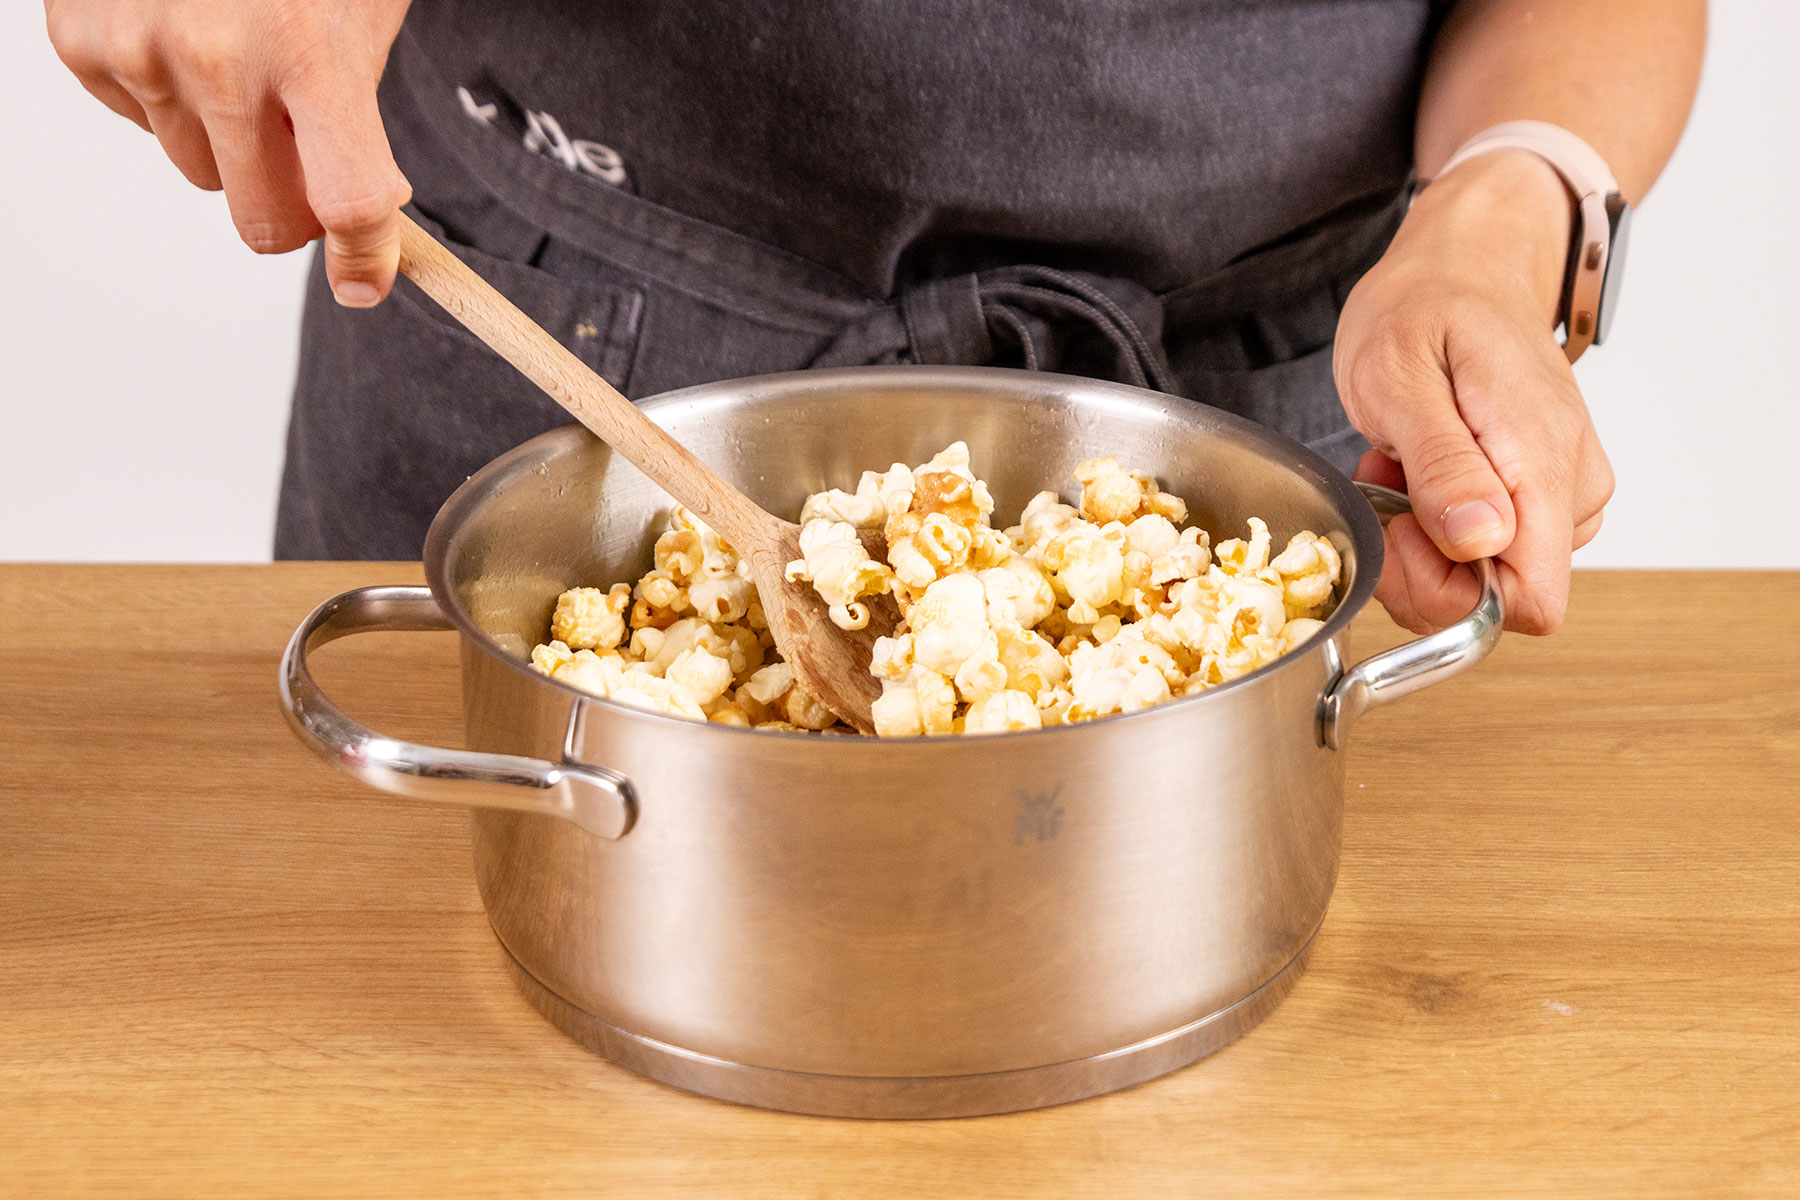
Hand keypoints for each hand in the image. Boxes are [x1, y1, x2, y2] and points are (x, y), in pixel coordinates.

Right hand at [46, 0, 413, 305]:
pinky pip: (141, 123)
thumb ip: (357, 119)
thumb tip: (358, 217)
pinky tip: (184, 33)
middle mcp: (217, 57)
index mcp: (310, 50)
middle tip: (310, 167)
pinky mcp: (81, 39)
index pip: (348, 201)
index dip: (362, 255)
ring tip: (242, 57)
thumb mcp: (358, 14)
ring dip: (228, 141)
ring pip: (200, 172)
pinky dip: (170, 96)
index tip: (364, 279)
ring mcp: (139, 48)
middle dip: (295, 209)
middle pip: (264, 217)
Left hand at [1333, 150, 1614, 635]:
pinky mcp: (1546, 494)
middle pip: (1500, 600)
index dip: (1450, 593)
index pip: (1532, 598)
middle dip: (1422, 565)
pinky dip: (1436, 529)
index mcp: (1541, 460)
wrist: (1464, 266)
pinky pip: (1489, 552)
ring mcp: (1564, 493)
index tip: (1401, 531)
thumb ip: (1442, 462)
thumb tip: (1478, 540)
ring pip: (1488, 581)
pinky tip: (1418, 471)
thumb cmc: (1424, 308)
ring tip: (1401, 463)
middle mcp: (1571, 487)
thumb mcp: (1401, 375)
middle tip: (1385, 485)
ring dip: (1423, 543)